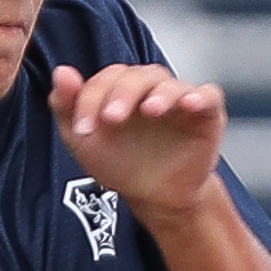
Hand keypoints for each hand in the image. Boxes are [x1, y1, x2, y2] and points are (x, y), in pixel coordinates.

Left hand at [50, 64, 227, 227]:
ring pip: (170, 84)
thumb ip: (67, 106)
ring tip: (150, 110)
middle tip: (112, 118)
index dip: (92, 99)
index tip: (83, 129)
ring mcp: (179, 99)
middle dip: (123, 94)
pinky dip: (201, 96)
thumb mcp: (84, 140)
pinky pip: (209, 95)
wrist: (155, 198)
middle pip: (138, 76)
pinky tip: (189, 104)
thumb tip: (61, 71)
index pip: (107, 79)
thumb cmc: (120, 164)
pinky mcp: (207, 114)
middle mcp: (151, 88)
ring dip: (160, 94)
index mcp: (121, 88)